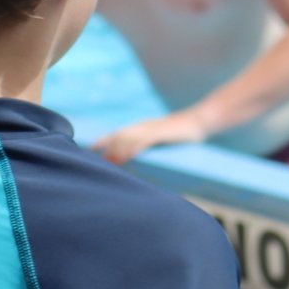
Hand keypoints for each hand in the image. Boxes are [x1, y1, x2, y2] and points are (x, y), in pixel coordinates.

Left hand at [93, 109, 209, 164]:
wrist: (200, 120)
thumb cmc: (181, 134)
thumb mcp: (161, 140)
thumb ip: (148, 148)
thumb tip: (139, 166)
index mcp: (140, 128)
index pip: (114, 135)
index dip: (100, 144)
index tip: (87, 154)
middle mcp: (141, 127)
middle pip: (117, 138)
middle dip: (106, 152)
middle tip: (96, 167)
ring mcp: (151, 129)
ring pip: (127, 139)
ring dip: (116, 153)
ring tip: (109, 166)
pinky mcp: (161, 132)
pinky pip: (143, 140)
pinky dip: (134, 148)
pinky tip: (128, 157)